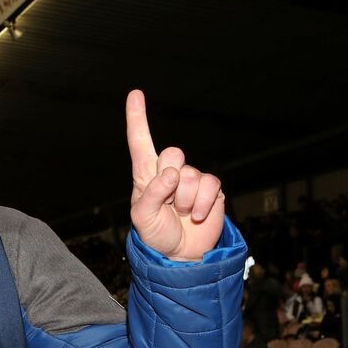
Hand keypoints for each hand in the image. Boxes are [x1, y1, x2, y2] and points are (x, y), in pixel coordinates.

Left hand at [126, 89, 225, 260]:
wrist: (180, 254)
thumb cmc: (156, 234)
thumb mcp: (142, 218)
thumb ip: (151, 194)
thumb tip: (171, 174)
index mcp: (146, 175)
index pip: (140, 142)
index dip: (138, 118)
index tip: (135, 94)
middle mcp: (169, 172)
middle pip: (172, 154)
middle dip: (170, 180)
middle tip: (168, 204)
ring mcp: (191, 179)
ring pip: (191, 174)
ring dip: (184, 200)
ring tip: (180, 214)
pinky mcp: (211, 189)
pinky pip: (210, 184)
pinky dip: (202, 203)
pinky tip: (195, 215)